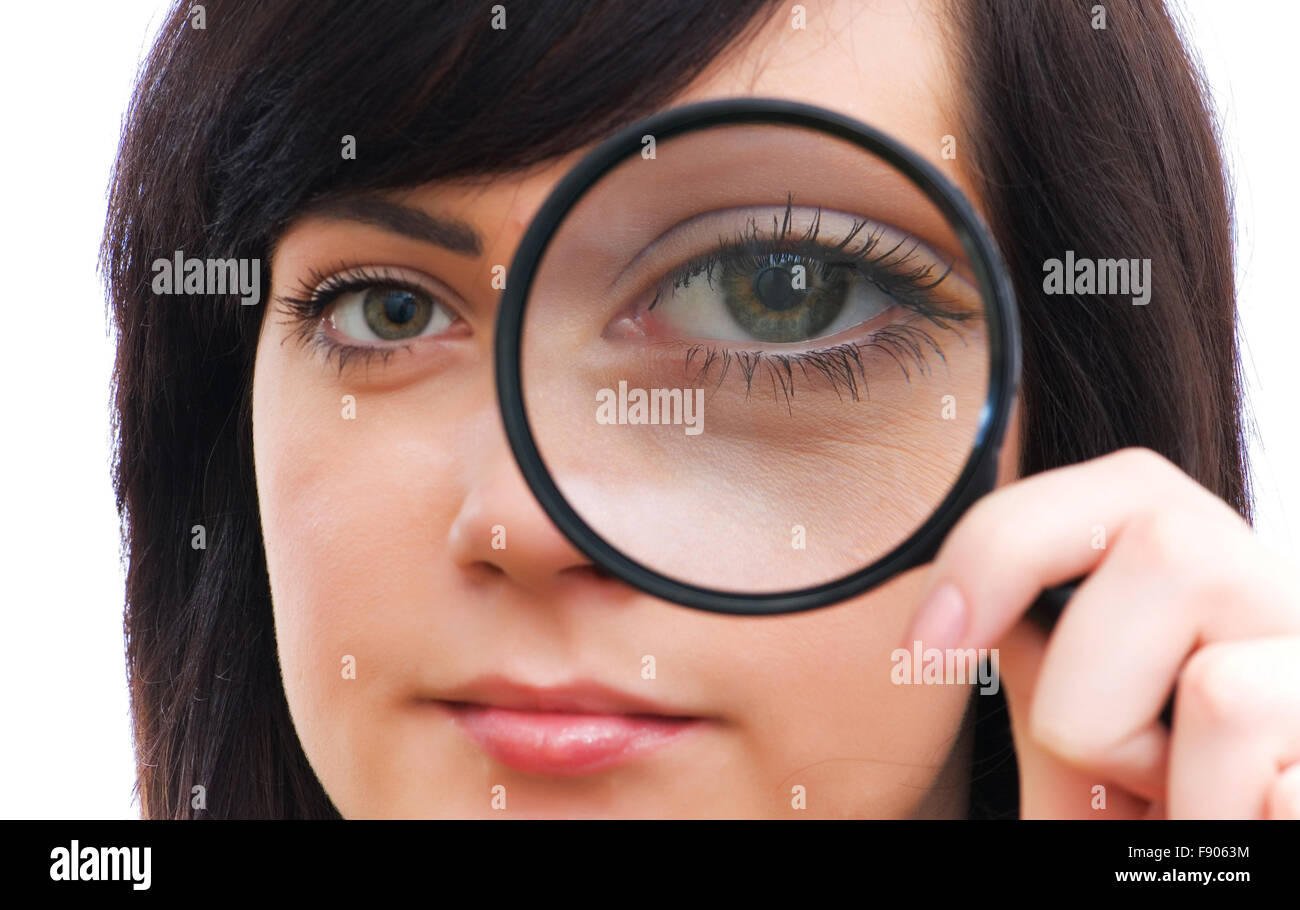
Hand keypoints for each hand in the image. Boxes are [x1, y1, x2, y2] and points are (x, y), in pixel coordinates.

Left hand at [906, 447, 1299, 817]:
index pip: (1127, 483)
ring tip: (1181, 810)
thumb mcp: (1084, 734)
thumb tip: (991, 596)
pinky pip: (1277, 794)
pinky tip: (1234, 834)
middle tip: (1112, 772)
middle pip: (1173, 546)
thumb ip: (1052, 654)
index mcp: (1216, 584)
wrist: (1204, 855)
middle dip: (1091, 690)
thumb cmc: (1146, 816)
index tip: (926, 649)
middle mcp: (1293, 606)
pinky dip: (1214, 834)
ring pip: (1223, 692)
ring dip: (1164, 785)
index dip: (1005, 545)